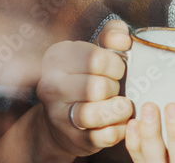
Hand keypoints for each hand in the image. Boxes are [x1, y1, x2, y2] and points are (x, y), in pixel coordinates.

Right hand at [35, 19, 133, 157]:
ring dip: (118, 109)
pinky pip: (106, 135)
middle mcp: (51, 86)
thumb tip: (123, 39)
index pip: (96, 59)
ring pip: (98, 113)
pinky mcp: (73, 139)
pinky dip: (120, 128)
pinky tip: (119, 121)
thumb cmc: (81, 78)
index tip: (116, 68)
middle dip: (115, 87)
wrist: (59, 119)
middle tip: (114, 87)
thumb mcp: (92, 50)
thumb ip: (111, 36)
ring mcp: (59, 115)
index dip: (115, 64)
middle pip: (99, 87)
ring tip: (121, 104)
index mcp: (56, 57)